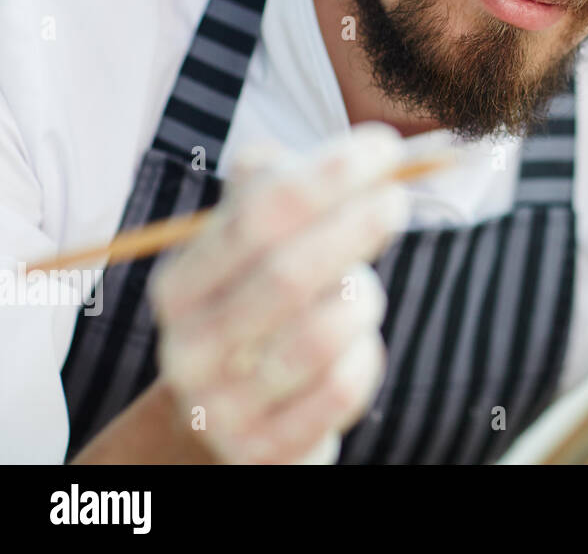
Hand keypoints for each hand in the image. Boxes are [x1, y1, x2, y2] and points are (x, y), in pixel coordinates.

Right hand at [146, 123, 410, 463]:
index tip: (384, 146)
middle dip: (353, 228)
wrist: (242, 414)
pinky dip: (366, 356)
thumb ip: (275, 188)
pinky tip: (359, 345)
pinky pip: (342, 389)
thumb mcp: (253, 246)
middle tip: (398, 200)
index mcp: (180, 284)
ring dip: (361, 300)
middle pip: (286, 274)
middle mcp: (188, 348)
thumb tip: (334, 153)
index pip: (256, 216)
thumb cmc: (265, 305)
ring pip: (321, 335)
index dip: (327, 176)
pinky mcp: (264, 449)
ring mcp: (222, 406)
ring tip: (363, 291)